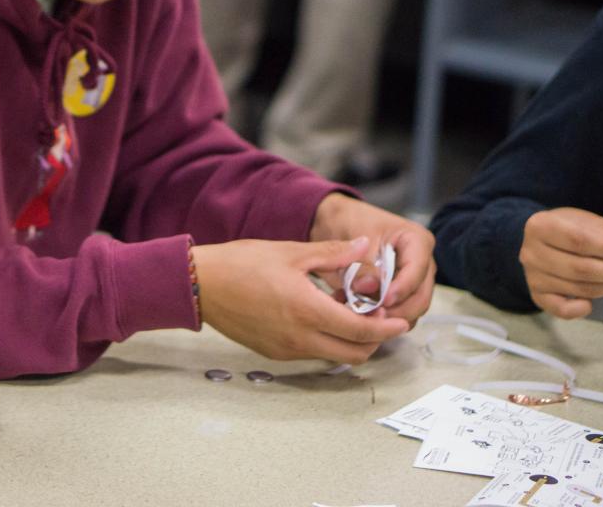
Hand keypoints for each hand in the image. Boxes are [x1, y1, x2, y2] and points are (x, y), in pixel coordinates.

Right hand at [193, 237, 409, 364]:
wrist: (202, 285)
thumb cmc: (242, 263)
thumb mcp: (291, 252)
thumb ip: (333, 253)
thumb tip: (365, 247)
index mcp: (308, 310)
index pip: (361, 330)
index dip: (386, 328)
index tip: (400, 321)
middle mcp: (300, 338)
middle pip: (354, 353)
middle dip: (374, 340)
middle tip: (378, 318)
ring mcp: (286, 350)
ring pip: (333, 356)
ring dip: (349, 342)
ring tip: (348, 315)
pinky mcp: (273, 354)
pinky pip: (311, 353)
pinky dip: (326, 342)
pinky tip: (320, 318)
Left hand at [309, 193, 435, 327]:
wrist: (335, 224)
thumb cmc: (349, 222)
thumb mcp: (356, 240)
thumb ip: (364, 266)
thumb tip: (369, 289)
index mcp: (417, 241)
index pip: (417, 271)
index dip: (402, 289)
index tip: (382, 301)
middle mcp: (421, 264)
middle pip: (420, 297)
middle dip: (397, 311)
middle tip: (371, 317)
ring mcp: (412, 281)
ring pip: (410, 311)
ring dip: (386, 319)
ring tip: (357, 312)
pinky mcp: (398, 295)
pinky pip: (395, 314)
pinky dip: (378, 319)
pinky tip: (353, 312)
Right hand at [520, 207, 602, 318]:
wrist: (543, 242)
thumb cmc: (569, 230)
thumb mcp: (589, 223)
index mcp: (539, 226)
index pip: (578, 241)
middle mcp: (530, 253)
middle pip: (580, 268)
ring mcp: (532, 276)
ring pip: (579, 288)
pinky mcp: (537, 295)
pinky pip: (562, 309)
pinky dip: (581, 309)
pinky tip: (592, 303)